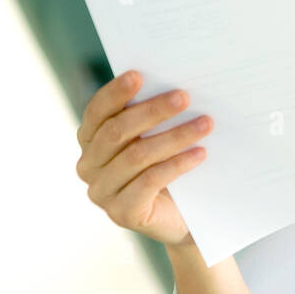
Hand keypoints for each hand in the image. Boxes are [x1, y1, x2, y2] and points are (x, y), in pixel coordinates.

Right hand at [76, 70, 211, 248]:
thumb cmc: (167, 167)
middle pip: (117, 132)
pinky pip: (149, 181)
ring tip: (205, 124)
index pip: (97, 112)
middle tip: (184, 96)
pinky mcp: (121, 213)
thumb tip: (174, 85)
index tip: (138, 75)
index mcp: (90, 141)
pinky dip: (177, 164)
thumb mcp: (156, 138)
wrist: (180, 218)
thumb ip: (152, 117)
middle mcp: (88, 166)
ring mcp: (102, 193)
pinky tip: (200, 154)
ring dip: (174, 136)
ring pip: (136, 156)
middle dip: (153, 111)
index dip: (115, 93)